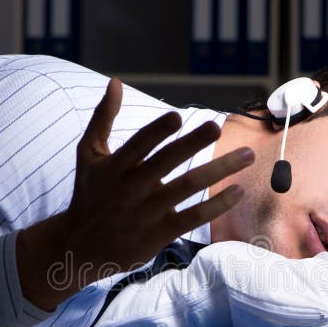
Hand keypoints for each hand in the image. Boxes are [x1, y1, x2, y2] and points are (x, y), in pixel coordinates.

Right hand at [17, 78, 253, 309]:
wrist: (80, 245)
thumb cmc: (88, 194)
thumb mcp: (89, 154)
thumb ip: (102, 118)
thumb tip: (115, 81)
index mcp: (115, 166)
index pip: (138, 144)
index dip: (157, 131)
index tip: (177, 116)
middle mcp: (131, 188)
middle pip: (167, 162)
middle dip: (193, 143)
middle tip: (217, 126)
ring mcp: (147, 212)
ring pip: (187, 187)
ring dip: (219, 170)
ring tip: (247, 155)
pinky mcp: (159, 233)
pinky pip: (193, 217)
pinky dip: (217, 206)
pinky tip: (239, 191)